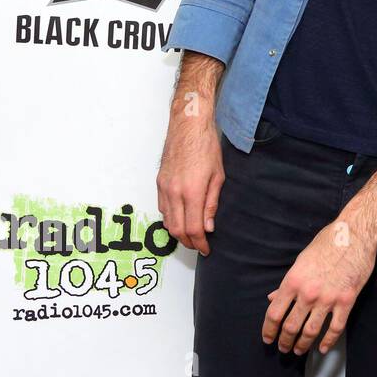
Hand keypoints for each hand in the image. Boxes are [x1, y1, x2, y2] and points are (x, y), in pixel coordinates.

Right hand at [155, 111, 223, 256]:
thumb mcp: (218, 177)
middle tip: (200, 246)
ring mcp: (164, 188)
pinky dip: (171, 219)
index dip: (200, 243)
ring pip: (167, 220)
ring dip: (179, 232)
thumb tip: (208, 227)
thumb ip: (211, 203)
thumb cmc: (206, 147)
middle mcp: (174, 193)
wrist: (188, 127)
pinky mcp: (159, 183)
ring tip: (192, 236)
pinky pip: (162, 208)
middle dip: (189, 242)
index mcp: (191, 192)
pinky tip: (182, 218)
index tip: (206, 249)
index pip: (193, 228)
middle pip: (177, 229)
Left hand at [262, 218, 376, 355]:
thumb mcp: (301, 260)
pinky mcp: (346, 300)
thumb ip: (288, 283)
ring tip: (299, 350)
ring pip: (311, 331)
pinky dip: (328, 341)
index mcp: (293, 281)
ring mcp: (328, 298)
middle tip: (284, 348)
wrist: (355, 234)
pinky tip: (323, 348)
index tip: (268, 339)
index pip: (274, 314)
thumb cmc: (327, 243)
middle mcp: (308, 293)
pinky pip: (336, 328)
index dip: (269, 330)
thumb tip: (273, 299)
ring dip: (303, 345)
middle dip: (285, 341)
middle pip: (291, 326)